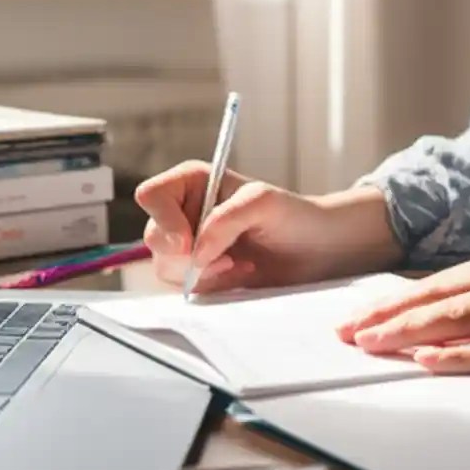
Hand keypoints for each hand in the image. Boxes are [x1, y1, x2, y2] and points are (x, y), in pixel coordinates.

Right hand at [135, 161, 399, 294]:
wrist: (318, 250)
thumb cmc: (295, 216)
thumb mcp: (262, 203)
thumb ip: (224, 221)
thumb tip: (195, 252)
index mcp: (192, 183)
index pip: (151, 196)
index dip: (163, 220)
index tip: (189, 241)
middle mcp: (184, 212)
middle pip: (154, 238)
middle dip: (186, 255)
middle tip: (226, 258)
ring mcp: (189, 246)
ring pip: (164, 266)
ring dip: (200, 273)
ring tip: (237, 264)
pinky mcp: (200, 274)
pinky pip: (183, 287)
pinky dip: (209, 286)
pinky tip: (239, 275)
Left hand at [336, 246, 469, 382]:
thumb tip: (469, 308)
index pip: (442, 280)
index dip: (396, 299)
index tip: (358, 314)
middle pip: (441, 296)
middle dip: (387, 315)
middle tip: (343, 332)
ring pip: (463, 317)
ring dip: (411, 331)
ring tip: (369, 343)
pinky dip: (466, 354)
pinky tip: (433, 361)